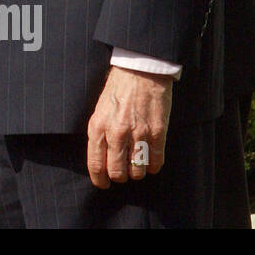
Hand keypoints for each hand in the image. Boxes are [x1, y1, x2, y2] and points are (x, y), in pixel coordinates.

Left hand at [86, 65, 172, 188]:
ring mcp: (138, 133)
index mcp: (98, 127)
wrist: (139, 71)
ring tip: (138, 164)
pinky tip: (152, 160)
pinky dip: (154, 166)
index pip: (96, 164)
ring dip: (138, 172)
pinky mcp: (157, 132)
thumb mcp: (99, 110)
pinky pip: (157, 161)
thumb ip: (99, 134)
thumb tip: (101, 159)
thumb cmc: (118, 90)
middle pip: (118, 172)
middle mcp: (116, 132)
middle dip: (120, 176)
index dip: (100, 179)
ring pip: (138, 171)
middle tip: (123, 172)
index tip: (103, 184)